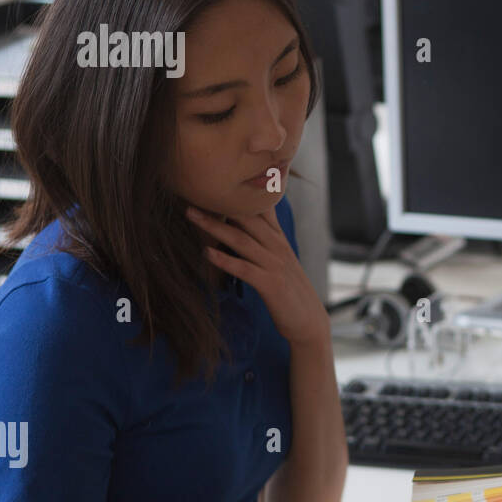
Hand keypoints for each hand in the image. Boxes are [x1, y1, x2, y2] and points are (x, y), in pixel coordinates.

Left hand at [186, 204, 328, 345]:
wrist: (309, 321)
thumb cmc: (291, 292)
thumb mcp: (282, 261)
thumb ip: (266, 241)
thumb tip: (249, 228)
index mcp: (278, 239)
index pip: (260, 209)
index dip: (239, 194)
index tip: (215, 179)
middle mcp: (277, 247)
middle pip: (246, 219)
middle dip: (219, 205)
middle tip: (192, 192)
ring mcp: (275, 265)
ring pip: (241, 240)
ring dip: (214, 227)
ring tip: (192, 216)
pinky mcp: (271, 284)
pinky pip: (244, 269)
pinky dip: (225, 260)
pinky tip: (207, 254)